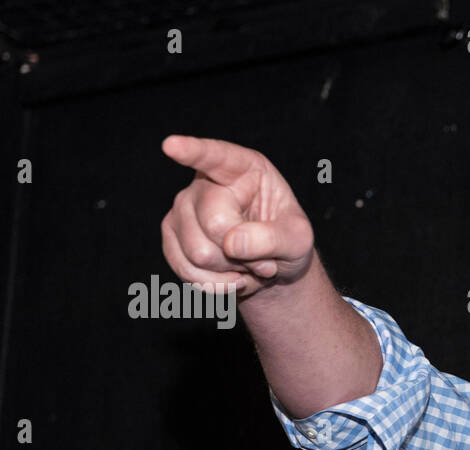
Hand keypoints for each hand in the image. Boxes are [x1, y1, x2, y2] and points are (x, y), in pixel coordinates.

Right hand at [160, 135, 314, 298]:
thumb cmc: (287, 242)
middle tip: (263, 256)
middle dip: (244, 252)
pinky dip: (217, 284)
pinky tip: (231, 275)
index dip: (192, 151)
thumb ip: (274, 238)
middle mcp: (205, 183)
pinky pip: (187, 271)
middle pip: (215, 223)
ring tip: (246, 263)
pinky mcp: (171, 236)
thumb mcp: (299, 239)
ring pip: (199, 252)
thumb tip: (232, 243)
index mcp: (242, 168)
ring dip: (231, 271)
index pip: (215, 156)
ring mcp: (183, 208)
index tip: (171, 145)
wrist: (271, 268)